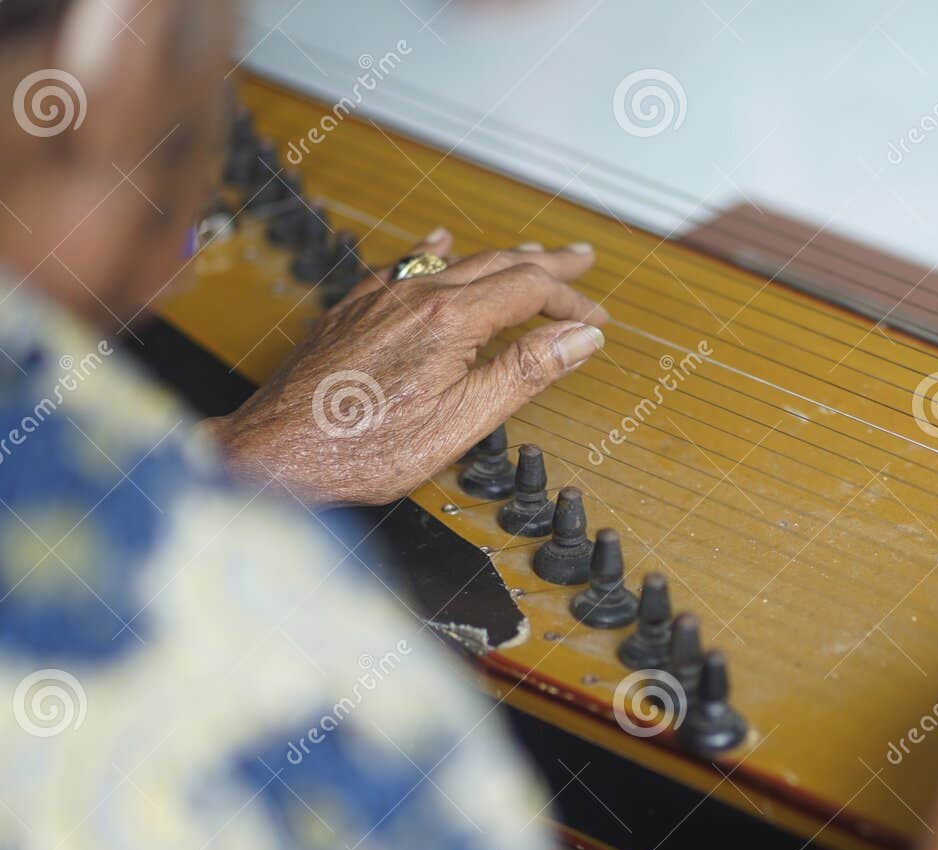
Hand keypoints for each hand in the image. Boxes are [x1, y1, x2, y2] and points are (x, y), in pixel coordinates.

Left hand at [205, 229, 609, 504]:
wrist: (278, 452)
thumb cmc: (364, 448)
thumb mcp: (463, 421)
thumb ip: (525, 372)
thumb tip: (580, 338)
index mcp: (449, 321)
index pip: (528, 292)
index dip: (569, 302)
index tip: (596, 320)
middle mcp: (414, 297)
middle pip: (496, 265)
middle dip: (546, 265)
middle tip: (581, 261)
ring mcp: (378, 299)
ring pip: (452, 262)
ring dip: (498, 258)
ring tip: (530, 254)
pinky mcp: (351, 310)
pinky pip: (402, 267)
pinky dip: (433, 255)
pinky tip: (437, 245)